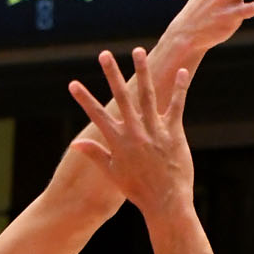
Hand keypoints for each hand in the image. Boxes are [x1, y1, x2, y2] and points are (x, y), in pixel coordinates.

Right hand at [69, 47, 193, 217]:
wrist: (165, 202)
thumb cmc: (137, 190)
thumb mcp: (112, 173)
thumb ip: (95, 154)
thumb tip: (75, 145)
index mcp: (118, 141)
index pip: (96, 115)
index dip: (84, 99)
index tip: (72, 83)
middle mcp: (135, 132)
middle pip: (121, 97)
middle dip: (111, 74)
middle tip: (104, 54)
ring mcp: (154, 130)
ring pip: (147, 95)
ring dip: (143, 72)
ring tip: (138, 51)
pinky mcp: (173, 132)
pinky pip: (176, 105)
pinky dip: (179, 88)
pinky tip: (181, 71)